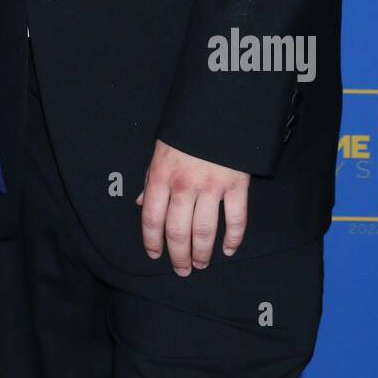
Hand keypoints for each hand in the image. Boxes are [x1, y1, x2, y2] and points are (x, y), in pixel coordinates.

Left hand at [136, 139, 249, 273]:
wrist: (218, 107)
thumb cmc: (185, 131)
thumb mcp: (160, 151)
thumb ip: (151, 179)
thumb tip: (141, 204)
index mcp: (162, 175)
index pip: (152, 217)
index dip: (152, 241)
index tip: (155, 254)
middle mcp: (184, 184)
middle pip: (178, 231)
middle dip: (179, 256)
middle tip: (182, 270)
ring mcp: (212, 186)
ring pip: (205, 230)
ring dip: (202, 253)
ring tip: (201, 264)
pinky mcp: (236, 184)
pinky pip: (236, 219)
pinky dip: (233, 238)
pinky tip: (228, 250)